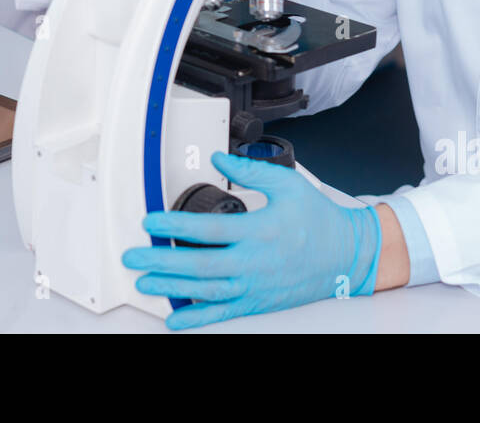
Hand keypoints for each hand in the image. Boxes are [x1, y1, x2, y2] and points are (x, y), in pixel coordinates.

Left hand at [121, 151, 381, 329]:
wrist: (346, 256)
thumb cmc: (319, 221)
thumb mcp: (287, 184)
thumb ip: (249, 171)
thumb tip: (219, 160)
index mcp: (260, 231)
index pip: (208, 230)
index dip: (175, 227)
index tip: (151, 222)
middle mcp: (254, 263)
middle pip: (199, 265)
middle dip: (161, 262)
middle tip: (133, 256)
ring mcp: (254, 287)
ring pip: (206, 291)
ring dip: (171, 289)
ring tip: (145, 282)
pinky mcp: (257, 302)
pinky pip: (222, 313)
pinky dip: (197, 319)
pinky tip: (175, 319)